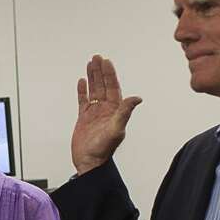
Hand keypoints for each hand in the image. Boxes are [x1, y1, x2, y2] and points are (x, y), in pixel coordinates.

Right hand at [71, 55, 142, 175]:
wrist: (89, 162)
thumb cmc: (103, 149)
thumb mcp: (116, 129)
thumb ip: (125, 113)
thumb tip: (137, 98)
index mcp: (114, 110)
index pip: (112, 87)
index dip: (109, 74)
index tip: (106, 61)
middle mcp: (106, 109)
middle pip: (103, 85)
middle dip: (100, 71)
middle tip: (96, 57)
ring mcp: (94, 113)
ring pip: (93, 90)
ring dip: (92, 77)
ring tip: (89, 64)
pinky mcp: (84, 118)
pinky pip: (83, 100)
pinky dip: (82, 91)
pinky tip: (81, 81)